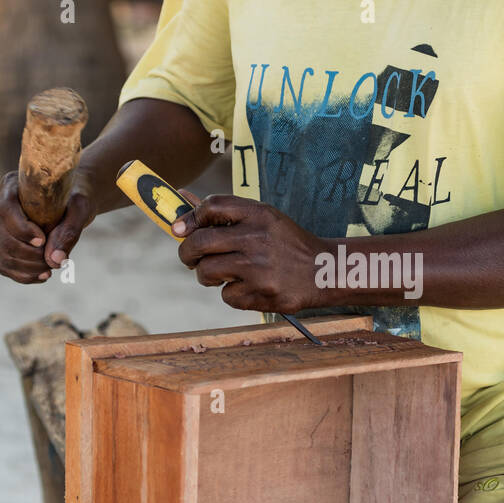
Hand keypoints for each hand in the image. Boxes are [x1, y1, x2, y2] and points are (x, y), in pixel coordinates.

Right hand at [0, 170, 96, 283]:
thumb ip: (69, 231)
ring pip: (3, 257)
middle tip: (55, 260)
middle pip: (4, 240)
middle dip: (31, 256)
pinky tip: (43, 275)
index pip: (5, 211)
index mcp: (11, 186)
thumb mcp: (78, 208)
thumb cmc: (73, 199)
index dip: (23, 231)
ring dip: (29, 269)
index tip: (43, 241)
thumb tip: (55, 260)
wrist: (67, 201)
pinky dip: (24, 276)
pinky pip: (5, 266)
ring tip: (51, 268)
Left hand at [174, 195, 321, 312]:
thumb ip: (228, 216)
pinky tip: (249, 287)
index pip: (211, 206)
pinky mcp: (261, 294)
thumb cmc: (286, 244)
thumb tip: (179, 222)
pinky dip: (232, 294)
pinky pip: (226, 296)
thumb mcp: (265, 219)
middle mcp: (257, 238)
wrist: (324, 271)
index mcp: (259, 214)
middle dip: (186, 253)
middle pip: (199, 243)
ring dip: (206, 276)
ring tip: (221, 275)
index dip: (190, 218)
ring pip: (206, 272)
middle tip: (190, 259)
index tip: (181, 230)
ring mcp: (258, 268)